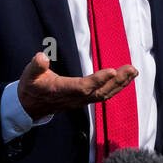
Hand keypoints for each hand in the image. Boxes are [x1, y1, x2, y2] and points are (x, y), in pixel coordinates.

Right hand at [16, 52, 136, 121]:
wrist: (30, 106)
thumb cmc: (31, 86)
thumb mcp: (29, 74)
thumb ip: (36, 66)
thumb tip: (41, 56)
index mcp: (62, 90)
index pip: (83, 87)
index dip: (98, 80)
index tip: (112, 71)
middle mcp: (74, 98)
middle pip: (99, 92)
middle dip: (117, 81)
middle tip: (131, 69)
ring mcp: (81, 100)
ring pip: (104, 94)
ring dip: (120, 84)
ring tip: (133, 72)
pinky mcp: (84, 99)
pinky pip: (103, 95)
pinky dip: (116, 87)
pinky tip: (125, 78)